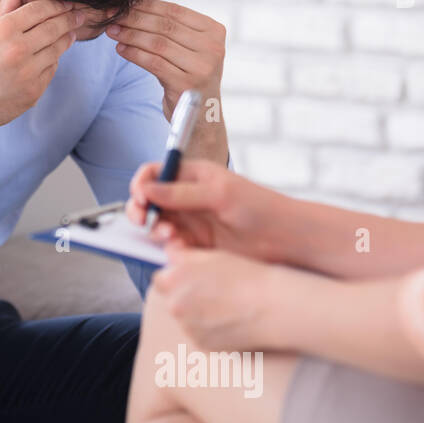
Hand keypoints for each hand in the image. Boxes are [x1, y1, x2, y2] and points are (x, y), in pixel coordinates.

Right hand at [0, 0, 87, 136]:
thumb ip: (0, 11)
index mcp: (2, 30)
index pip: (39, 10)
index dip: (56, 5)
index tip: (67, 3)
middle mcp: (18, 50)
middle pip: (54, 28)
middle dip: (70, 19)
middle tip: (80, 15)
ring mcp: (28, 74)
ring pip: (57, 50)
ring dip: (65, 40)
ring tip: (70, 34)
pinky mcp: (33, 93)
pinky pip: (50, 71)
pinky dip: (52, 62)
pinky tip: (49, 57)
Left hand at [105, 0, 228, 160]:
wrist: (202, 117)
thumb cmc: (189, 77)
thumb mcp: (187, 49)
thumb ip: (169, 28)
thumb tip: (134, 3)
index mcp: (215, 31)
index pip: (175, 11)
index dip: (146, 5)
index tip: (123, 2)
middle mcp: (213, 48)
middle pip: (165, 26)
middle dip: (134, 19)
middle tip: (112, 15)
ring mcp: (202, 67)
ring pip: (158, 43)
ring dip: (130, 35)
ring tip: (112, 31)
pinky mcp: (187, 84)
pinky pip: (154, 63)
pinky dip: (134, 54)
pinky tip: (120, 49)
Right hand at [128, 158, 288, 263]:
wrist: (284, 239)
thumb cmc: (259, 207)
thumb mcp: (218, 194)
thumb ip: (180, 193)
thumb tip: (146, 189)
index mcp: (193, 176)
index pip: (156, 173)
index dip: (142, 182)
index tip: (139, 196)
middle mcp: (187, 197)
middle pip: (150, 200)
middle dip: (141, 210)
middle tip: (143, 221)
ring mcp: (191, 221)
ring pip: (158, 224)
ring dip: (157, 231)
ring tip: (171, 237)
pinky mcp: (195, 244)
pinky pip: (171, 245)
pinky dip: (170, 247)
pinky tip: (181, 249)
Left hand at [147, 243, 280, 351]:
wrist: (272, 307)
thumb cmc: (246, 277)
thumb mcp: (212, 256)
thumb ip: (184, 256)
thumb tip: (169, 255)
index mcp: (173, 281)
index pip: (160, 280)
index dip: (176, 278)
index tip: (190, 278)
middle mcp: (175, 307)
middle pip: (171, 301)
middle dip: (184, 296)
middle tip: (211, 292)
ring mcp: (187, 328)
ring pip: (186, 319)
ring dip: (196, 314)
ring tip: (224, 306)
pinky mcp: (202, 344)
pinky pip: (199, 334)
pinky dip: (209, 329)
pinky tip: (228, 320)